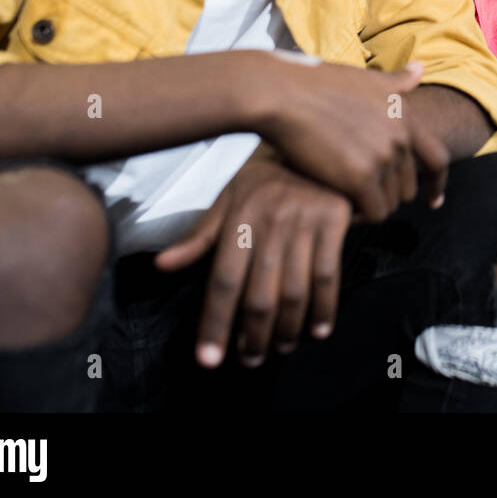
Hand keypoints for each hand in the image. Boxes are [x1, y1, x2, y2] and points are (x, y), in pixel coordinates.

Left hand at [155, 145, 351, 368]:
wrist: (314, 137)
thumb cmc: (267, 174)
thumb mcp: (228, 197)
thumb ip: (200, 236)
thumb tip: (161, 265)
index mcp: (239, 217)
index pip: (222, 281)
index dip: (215, 323)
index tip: (210, 358)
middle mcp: (270, 219)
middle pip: (258, 294)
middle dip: (253, 336)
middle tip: (251, 361)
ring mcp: (305, 219)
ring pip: (295, 290)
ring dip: (288, 329)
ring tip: (281, 348)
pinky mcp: (335, 218)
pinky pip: (329, 274)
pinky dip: (325, 308)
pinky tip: (319, 329)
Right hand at [252, 54, 450, 221]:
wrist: (280, 93)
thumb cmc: (315, 84)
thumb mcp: (363, 78)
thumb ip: (395, 82)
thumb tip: (420, 69)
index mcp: (405, 115)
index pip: (438, 159)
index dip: (437, 183)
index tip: (433, 201)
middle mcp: (400, 137)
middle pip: (408, 187)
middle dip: (388, 195)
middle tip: (360, 197)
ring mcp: (382, 157)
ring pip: (391, 202)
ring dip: (372, 205)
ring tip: (346, 198)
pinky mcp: (360, 177)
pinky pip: (374, 213)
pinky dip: (361, 216)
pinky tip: (342, 207)